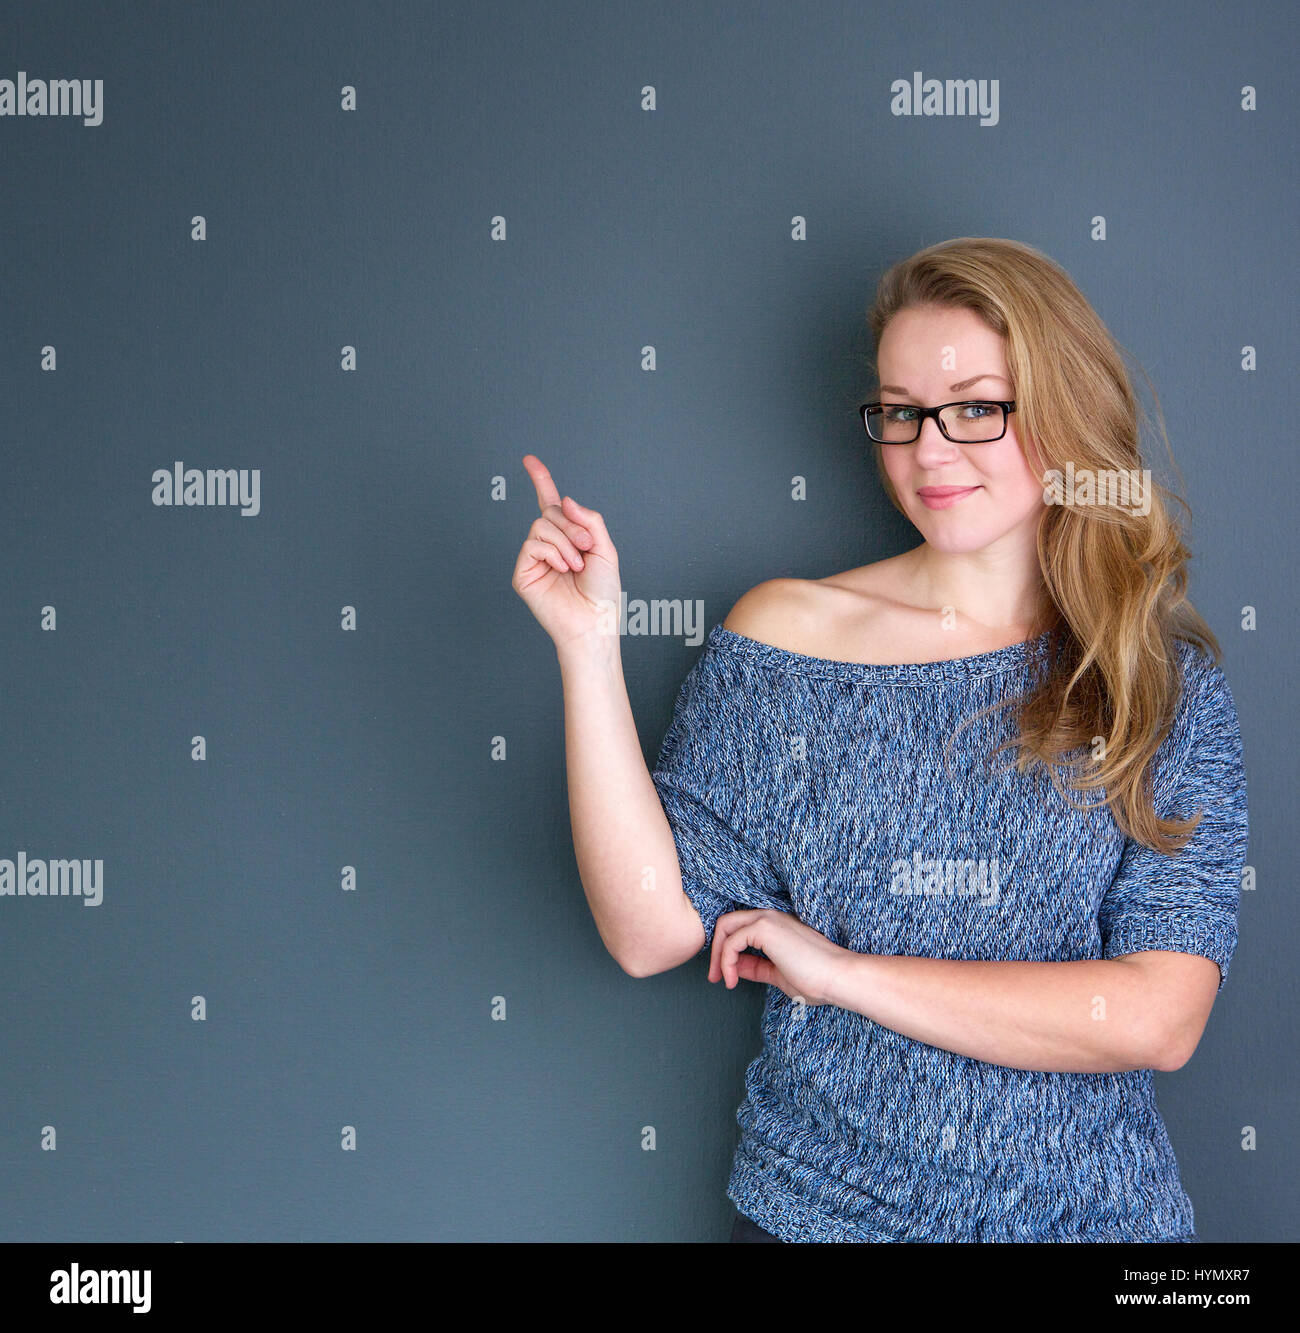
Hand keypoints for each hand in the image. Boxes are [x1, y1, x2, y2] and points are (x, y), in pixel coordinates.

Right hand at [510, 455, 622, 650]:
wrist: (593, 622)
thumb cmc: (602, 593)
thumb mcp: (605, 548)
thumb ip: (589, 519)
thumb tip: (565, 500)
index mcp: (568, 537)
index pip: (550, 502)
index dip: (540, 480)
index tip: (529, 460)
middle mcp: (549, 544)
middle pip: (551, 511)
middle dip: (573, 526)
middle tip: (587, 548)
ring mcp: (534, 558)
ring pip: (542, 525)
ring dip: (566, 543)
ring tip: (576, 566)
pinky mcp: (523, 572)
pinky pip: (533, 544)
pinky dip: (553, 553)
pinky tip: (562, 570)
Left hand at [709, 909, 850, 1007]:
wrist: (838, 978)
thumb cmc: (818, 979)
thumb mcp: (779, 974)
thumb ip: (757, 967)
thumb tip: (736, 968)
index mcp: (776, 925)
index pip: (740, 928)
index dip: (727, 951)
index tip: (725, 976)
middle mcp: (770, 916)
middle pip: (728, 923)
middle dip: (716, 950)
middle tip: (715, 977)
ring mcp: (767, 919)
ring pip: (726, 927)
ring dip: (718, 956)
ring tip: (722, 980)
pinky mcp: (765, 928)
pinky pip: (731, 941)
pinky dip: (726, 961)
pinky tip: (732, 979)